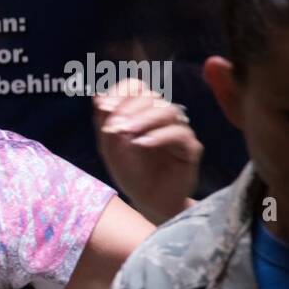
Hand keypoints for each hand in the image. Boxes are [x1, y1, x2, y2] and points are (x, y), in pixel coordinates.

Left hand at [93, 79, 201, 224]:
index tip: (103, 106)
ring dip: (144, 119)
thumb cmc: (130, 172)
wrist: (148, 201)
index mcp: (142, 112)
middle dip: (129, 108)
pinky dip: (158, 136)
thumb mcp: (110, 147)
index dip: (121, 92)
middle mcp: (162, 117)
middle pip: (152, 97)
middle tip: (115, 126)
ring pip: (168, 111)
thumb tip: (98, 97)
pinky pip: (179, 134)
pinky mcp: (190, 147)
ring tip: (126, 134)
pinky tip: (141, 144)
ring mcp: (178, 130)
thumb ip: (105, 122)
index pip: (136, 87)